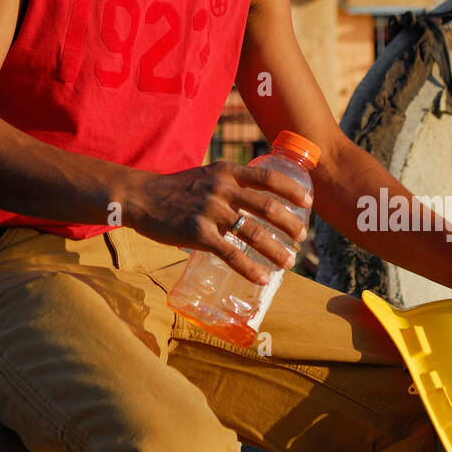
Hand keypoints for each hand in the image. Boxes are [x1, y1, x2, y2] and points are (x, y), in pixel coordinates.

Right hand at [127, 160, 311, 286]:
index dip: (292, 189)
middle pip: (267, 207)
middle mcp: (222, 188)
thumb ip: (230, 183)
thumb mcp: (206, 175)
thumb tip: (257, 198)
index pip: (268, 178)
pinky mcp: (199, 233)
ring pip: (254, 233)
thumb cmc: (176, 188)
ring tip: (289, 262)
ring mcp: (210, 211)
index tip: (308, 201)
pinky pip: (231, 254)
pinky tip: (263, 279)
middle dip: (290, 224)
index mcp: (226, 172)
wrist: (142, 197)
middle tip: (302, 237)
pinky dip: (251, 269)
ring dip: (276, 250)